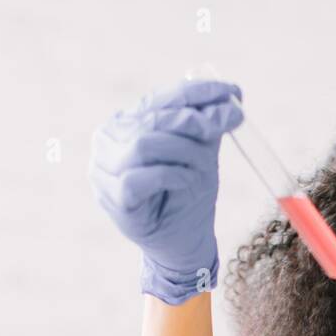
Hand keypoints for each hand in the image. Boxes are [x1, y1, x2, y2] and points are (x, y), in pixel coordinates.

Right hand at [89, 79, 242, 304]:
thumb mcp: (202, 152)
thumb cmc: (188, 195)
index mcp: (127, 122)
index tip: (232, 92)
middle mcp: (109, 141)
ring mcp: (103, 170)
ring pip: (144, 144)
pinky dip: (171, 176)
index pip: (160, 98)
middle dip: (195, 120)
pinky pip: (140, 177)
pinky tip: (187, 182)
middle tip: (228, 123)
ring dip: (184, 151)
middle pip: (152, 119)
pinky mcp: (111, 197)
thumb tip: (229, 94)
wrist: (184, 243)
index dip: (196, 92)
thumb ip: (207, 124)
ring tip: (203, 168)